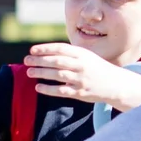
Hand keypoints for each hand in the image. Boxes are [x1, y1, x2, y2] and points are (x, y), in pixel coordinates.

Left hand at [24, 41, 140, 108]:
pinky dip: (49, 89)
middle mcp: (81, 65)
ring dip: (42, 73)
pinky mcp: (80, 93)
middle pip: (57, 61)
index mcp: (82, 54)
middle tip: (26, 60)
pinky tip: (38, 87)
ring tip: (29, 72)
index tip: (32, 50)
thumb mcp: (85, 56)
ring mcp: (81, 79)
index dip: (45, 48)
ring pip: (58, 75)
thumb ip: (68, 54)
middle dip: (40, 60)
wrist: (115, 84)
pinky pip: (62, 91)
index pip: (60, 48)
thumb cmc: (95, 68)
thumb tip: (43, 53)